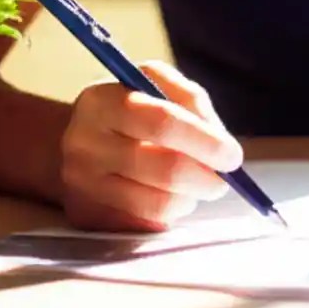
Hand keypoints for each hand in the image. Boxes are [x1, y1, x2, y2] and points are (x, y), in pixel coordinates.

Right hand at [59, 61, 242, 231]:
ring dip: (190, 197)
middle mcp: (84, 143)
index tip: (233, 156)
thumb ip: (191, 102)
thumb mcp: (156, 85)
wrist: (75, 141)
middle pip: (164, 169)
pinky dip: (170, 212)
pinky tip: (168, 196)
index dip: (205, 142)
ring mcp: (82, 184)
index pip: (163, 122)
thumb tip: (220, 143)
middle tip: (223, 180)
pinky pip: (147, 223)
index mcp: (102, 101)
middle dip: (207, 178)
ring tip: (193, 185)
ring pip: (159, 203)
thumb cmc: (130, 110)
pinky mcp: (88, 215)